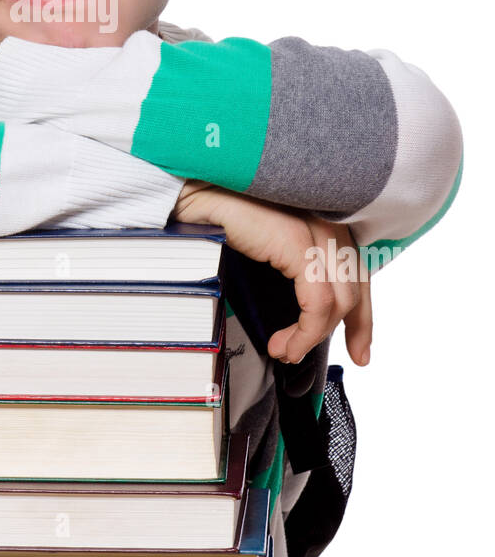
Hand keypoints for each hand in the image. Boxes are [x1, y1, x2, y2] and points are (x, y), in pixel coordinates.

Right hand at [173, 181, 371, 367]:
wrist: (192, 199)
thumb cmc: (223, 220)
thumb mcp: (272, 247)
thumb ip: (299, 268)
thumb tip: (312, 317)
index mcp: (325, 217)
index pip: (359, 271)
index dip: (364, 315)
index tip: (360, 351)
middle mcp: (327, 218)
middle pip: (357, 286)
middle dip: (351, 329)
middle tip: (336, 357)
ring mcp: (315, 227)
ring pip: (340, 299)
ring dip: (314, 336)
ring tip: (286, 351)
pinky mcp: (297, 242)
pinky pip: (317, 302)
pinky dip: (305, 332)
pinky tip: (285, 344)